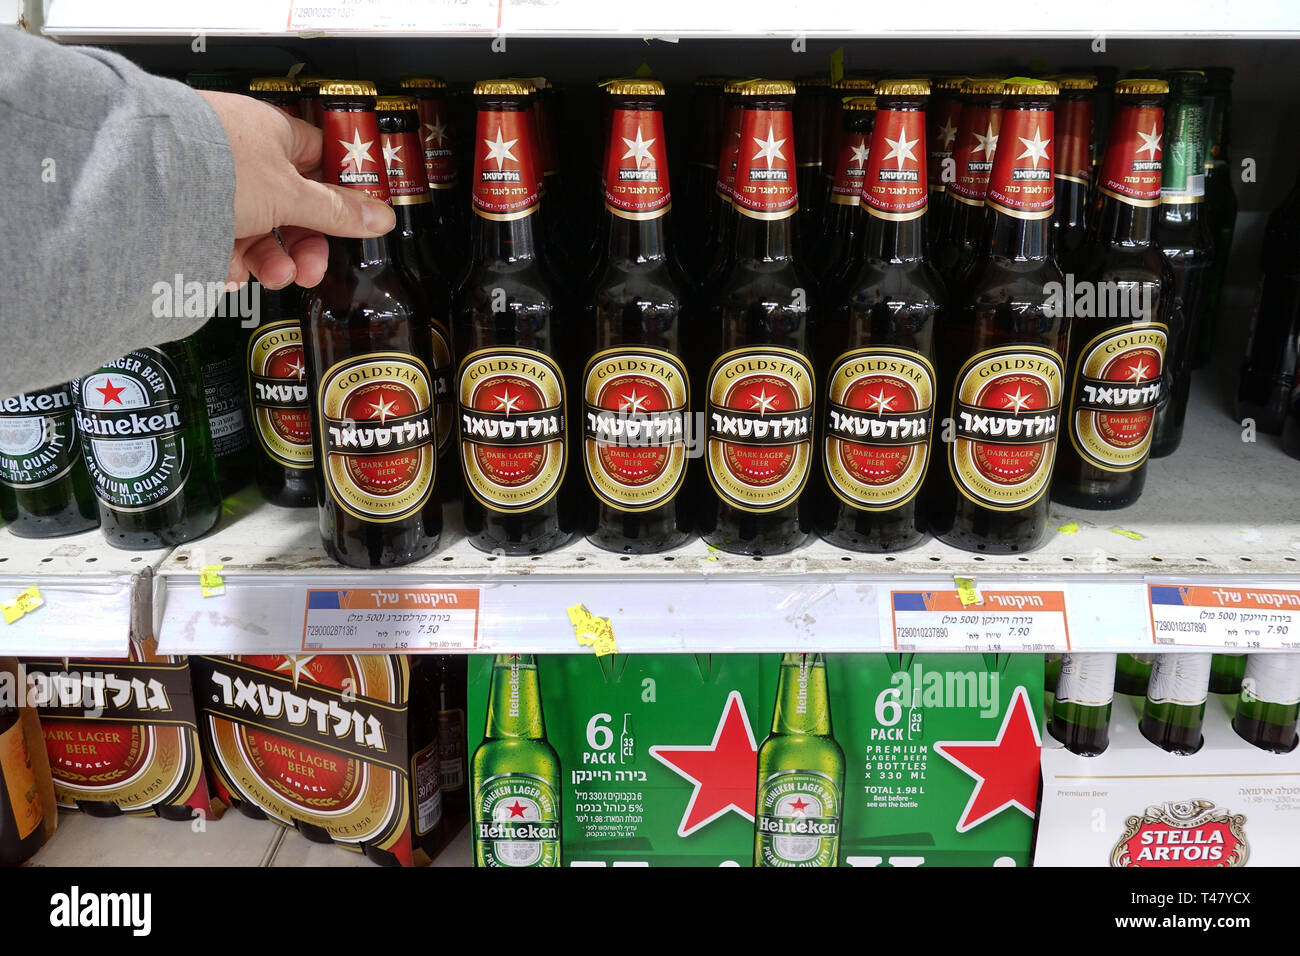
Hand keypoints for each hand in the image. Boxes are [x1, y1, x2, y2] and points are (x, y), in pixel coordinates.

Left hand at [197, 90, 396, 289]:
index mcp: (274, 135)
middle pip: (292, 207)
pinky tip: (226, 271)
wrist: (143, 179)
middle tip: (309, 270)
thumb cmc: (216, 164)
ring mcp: (215, 184)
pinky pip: (222, 242)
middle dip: (304, 245)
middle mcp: (244, 157)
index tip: (354, 223)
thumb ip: (337, 211)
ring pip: (258, 231)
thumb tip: (381, 216)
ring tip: (270, 277)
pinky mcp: (188, 212)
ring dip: (272, 261)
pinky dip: (229, 262)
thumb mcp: (290, 194)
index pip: (320, 162)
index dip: (340, 194)